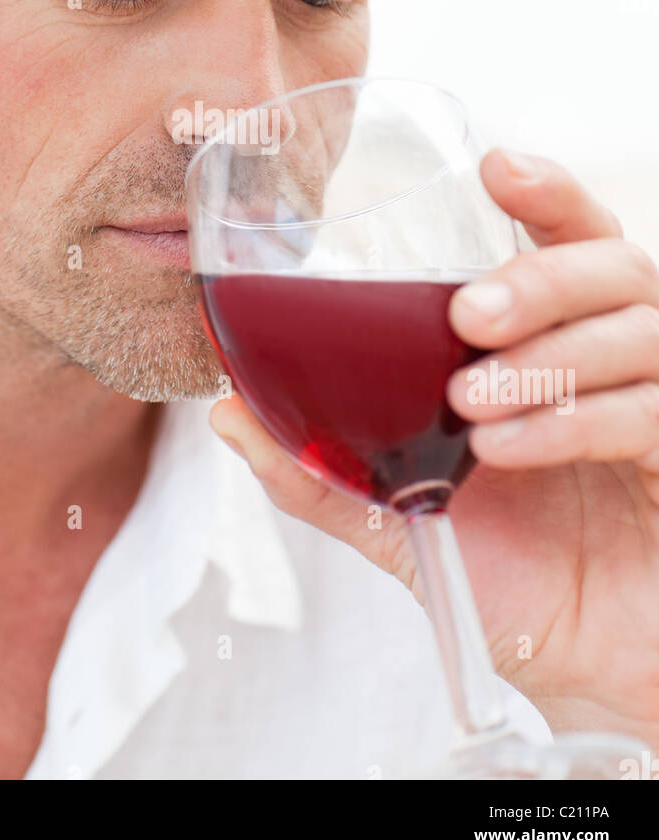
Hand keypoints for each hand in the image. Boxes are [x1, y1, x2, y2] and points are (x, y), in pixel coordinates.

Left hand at [209, 149, 658, 749]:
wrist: (582, 673)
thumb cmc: (511, 578)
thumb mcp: (404, 518)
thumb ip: (325, 470)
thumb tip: (225, 414)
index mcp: (562, 346)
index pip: (575, 239)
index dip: (546, 193)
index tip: (493, 166)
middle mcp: (623, 361)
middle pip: (618, 266)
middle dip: (541, 277)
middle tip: (464, 315)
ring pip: (643, 330)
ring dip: (550, 356)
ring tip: (471, 402)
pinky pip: (653, 416)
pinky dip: (577, 422)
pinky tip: (510, 450)